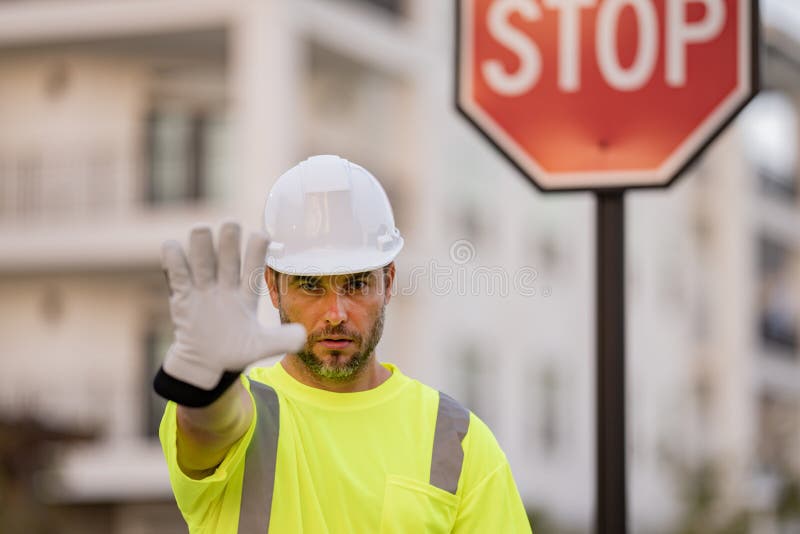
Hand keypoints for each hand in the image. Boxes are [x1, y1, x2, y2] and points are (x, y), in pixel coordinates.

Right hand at [154, 222, 305, 406]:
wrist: (206, 365)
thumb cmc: (236, 351)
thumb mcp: (260, 347)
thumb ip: (281, 340)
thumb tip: (303, 335)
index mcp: (247, 294)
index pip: (253, 268)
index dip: (257, 251)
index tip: (261, 235)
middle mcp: (227, 285)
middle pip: (228, 258)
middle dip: (229, 241)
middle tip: (230, 223)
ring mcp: (204, 289)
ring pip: (203, 261)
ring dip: (201, 246)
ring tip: (200, 230)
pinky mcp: (183, 296)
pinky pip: (178, 275)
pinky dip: (174, 260)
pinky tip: (172, 246)